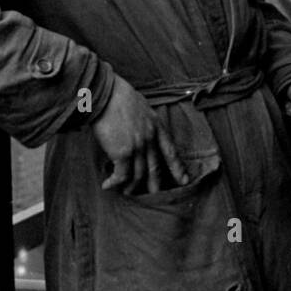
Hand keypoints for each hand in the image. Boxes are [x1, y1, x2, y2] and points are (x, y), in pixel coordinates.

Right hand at [91, 76, 189, 194]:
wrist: (105, 94)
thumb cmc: (118, 96)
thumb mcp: (141, 106)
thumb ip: (145, 123)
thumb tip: (139, 133)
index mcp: (156, 125)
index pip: (170, 151)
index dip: (177, 167)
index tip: (184, 180)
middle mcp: (150, 138)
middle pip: (156, 167)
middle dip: (156, 184)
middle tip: (155, 196)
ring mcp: (138, 147)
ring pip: (138, 174)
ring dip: (131, 186)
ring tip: (126, 191)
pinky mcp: (123, 152)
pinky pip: (121, 175)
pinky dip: (115, 182)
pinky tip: (108, 185)